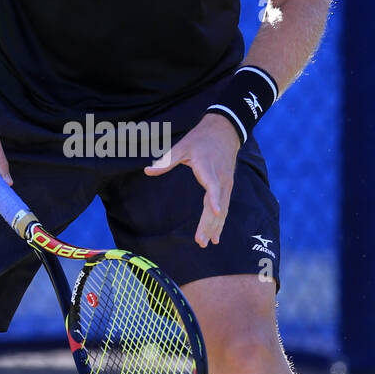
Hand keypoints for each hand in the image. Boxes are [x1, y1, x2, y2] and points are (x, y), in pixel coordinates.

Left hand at [144, 112, 239, 246]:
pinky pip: (225, 207)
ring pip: (222, 209)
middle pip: (216, 205)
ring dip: (215, 227)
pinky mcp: (227, 187)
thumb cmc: (201, 139)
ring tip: (207, 243)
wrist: (225, 130)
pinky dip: (220, 222)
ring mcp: (226, 184)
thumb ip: (166, 161)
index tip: (217, 211)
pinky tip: (216, 236)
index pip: (213, 186)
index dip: (215, 199)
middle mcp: (221, 179)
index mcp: (209, 169)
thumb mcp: (182, 146)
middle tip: (201, 241)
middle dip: (209, 224)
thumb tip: (147, 170)